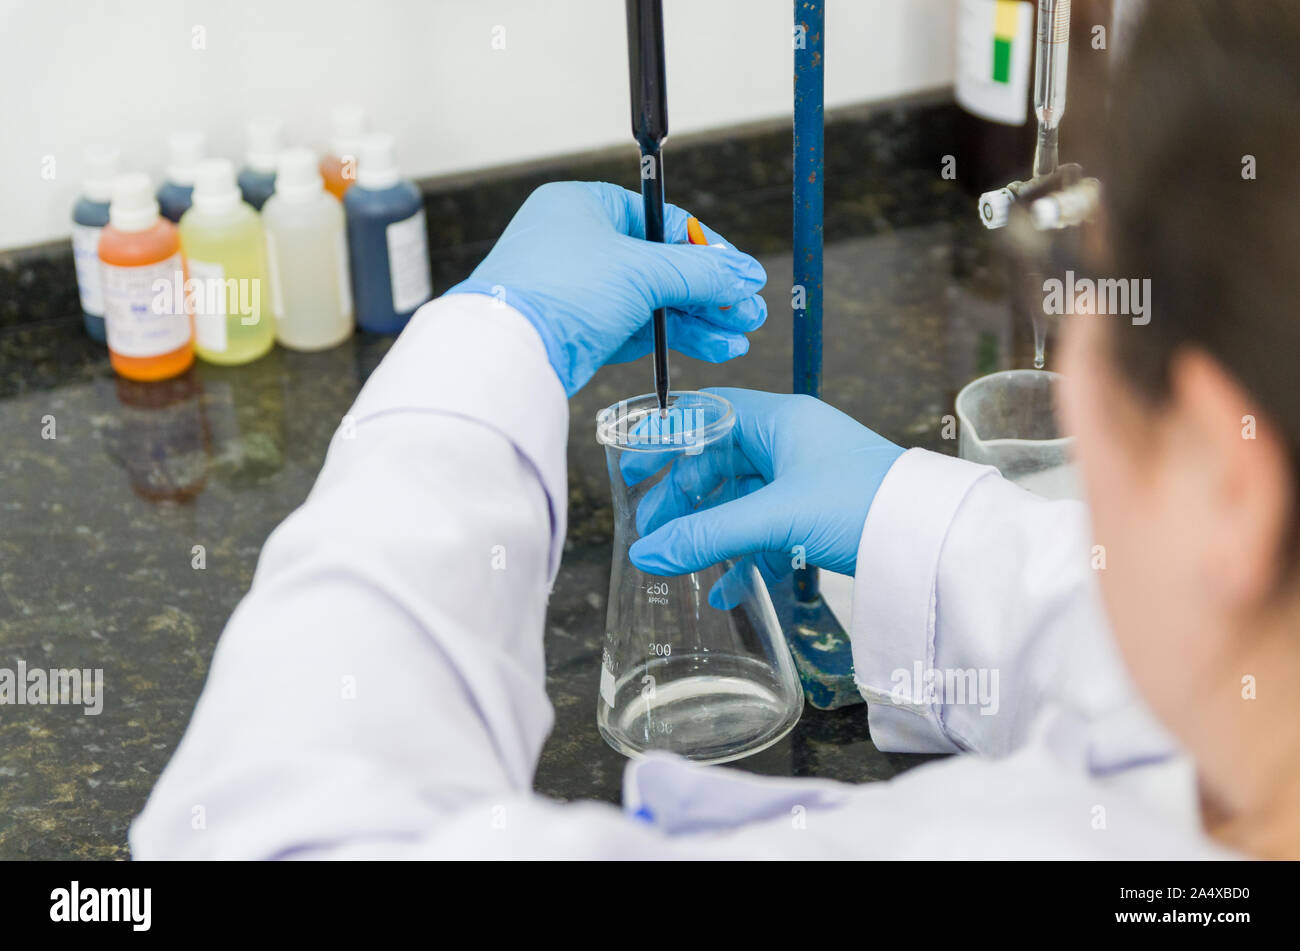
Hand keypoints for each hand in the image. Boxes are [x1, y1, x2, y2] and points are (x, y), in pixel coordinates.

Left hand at [447, 181, 767, 395]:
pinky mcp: (580, 329)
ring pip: (653, 300)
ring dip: (700, 317)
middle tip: (751, 311)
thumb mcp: (642, 271)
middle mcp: (580, 243)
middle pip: (663, 264)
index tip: (743, 274)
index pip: (664, 221)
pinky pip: (638, 326)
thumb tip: (744, 274)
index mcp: (586, 206)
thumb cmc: (563, 291)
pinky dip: (675, 335)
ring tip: (741, 335)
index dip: (709, 249)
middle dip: (710, 291)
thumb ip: (699, 272)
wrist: (511, 352)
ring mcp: (580, 289)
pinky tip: (715, 346)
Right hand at [628, 388, 903, 581]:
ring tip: (679, 562)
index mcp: (779, 419)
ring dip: (711, 530)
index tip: (632, 468)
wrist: (933, 538)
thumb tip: (645, 555)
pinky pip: (769, 526)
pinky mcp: (821, 510)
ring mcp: (808, 475)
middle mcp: (791, 439)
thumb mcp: (774, 519)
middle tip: (652, 530)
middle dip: (683, 498)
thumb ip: (706, 536)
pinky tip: (728, 587)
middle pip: (718, 461)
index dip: (665, 439)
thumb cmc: (861, 504)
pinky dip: (746, 552)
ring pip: (741, 498)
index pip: (706, 414)